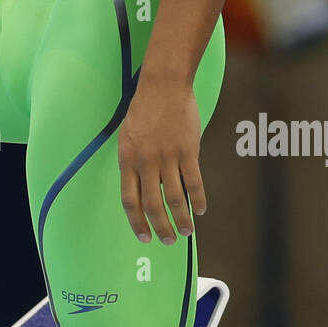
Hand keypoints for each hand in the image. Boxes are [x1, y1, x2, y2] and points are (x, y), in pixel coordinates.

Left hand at [117, 74, 205, 243]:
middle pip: (152, 204)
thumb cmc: (145, 109)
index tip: (144, 237)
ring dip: (181, 219)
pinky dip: (198, 199)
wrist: (163, 85)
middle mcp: (145, 162)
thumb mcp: (128, 136)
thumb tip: (141, 188)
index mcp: (127, 159)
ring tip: (186, 231)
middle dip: (160, 227)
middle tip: (168, 241)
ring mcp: (167, 156)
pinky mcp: (188, 151)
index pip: (129, 200)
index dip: (136, 222)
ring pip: (174, 198)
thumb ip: (133, 163)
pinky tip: (201, 209)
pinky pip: (194, 182)